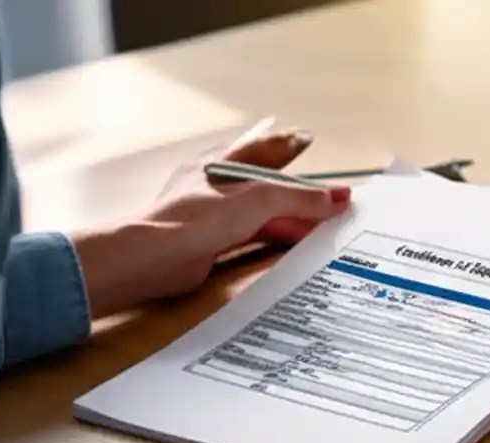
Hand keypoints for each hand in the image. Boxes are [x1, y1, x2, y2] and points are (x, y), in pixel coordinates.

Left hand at [71, 128, 350, 317]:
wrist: (153, 258)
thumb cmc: (191, 219)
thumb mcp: (257, 200)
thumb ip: (299, 198)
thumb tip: (337, 198)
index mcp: (218, 162)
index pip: (261, 148)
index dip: (286, 143)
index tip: (307, 139)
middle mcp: (214, 186)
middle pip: (265, 183)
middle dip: (297, 189)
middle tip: (326, 193)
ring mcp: (212, 215)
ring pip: (261, 212)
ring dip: (290, 216)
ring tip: (321, 222)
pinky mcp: (212, 242)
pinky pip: (254, 235)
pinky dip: (277, 236)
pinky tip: (294, 241)